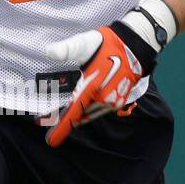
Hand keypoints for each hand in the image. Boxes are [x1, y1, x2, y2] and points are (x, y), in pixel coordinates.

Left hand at [44, 23, 153, 146]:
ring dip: (78, 115)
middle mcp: (103, 98)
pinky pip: (98, 110)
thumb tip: (50, 52)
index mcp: (92, 87)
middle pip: (80, 115)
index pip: (74, 112)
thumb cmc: (107, 44)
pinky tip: (83, 106)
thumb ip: (67, 48)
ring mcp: (112, 102)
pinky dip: (88, 110)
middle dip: (66, 119)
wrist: (134, 46)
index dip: (62, 127)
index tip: (51, 141)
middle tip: (49, 124)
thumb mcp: (84, 42)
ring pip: (89, 114)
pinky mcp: (118, 102)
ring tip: (65, 117)